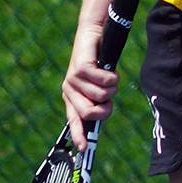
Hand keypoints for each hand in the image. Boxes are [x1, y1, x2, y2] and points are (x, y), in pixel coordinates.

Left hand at [61, 23, 115, 150]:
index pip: (73, 120)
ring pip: (101, 96)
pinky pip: (103, 82)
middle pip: (89, 113)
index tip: (84, 148)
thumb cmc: (98, 62)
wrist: (93, 34)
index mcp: (71, 98)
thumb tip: (101, 116)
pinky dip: (112, 77)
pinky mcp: (80, 68)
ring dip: (112, 88)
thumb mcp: (96, 85)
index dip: (79, 135)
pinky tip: (110, 70)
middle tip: (111, 100)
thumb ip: (97, 100)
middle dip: (105, 109)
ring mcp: (73, 79)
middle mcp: (69, 90)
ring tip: (110, 77)